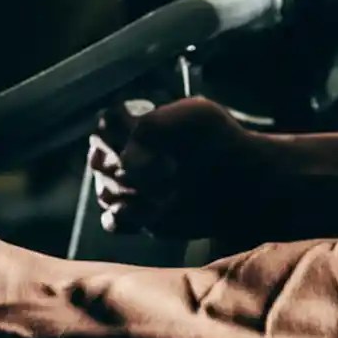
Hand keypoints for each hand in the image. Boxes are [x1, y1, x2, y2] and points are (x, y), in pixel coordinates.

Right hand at [89, 97, 257, 238]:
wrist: (238, 180)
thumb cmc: (218, 142)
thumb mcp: (197, 117)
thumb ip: (156, 124)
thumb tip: (126, 159)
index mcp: (131, 123)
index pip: (104, 126)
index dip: (124, 138)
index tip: (157, 146)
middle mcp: (120, 154)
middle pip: (98, 161)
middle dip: (132, 170)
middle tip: (170, 172)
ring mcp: (123, 187)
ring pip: (105, 192)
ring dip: (135, 195)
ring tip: (170, 193)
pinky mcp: (133, 216)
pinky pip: (111, 221)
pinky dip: (129, 218)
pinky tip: (156, 212)